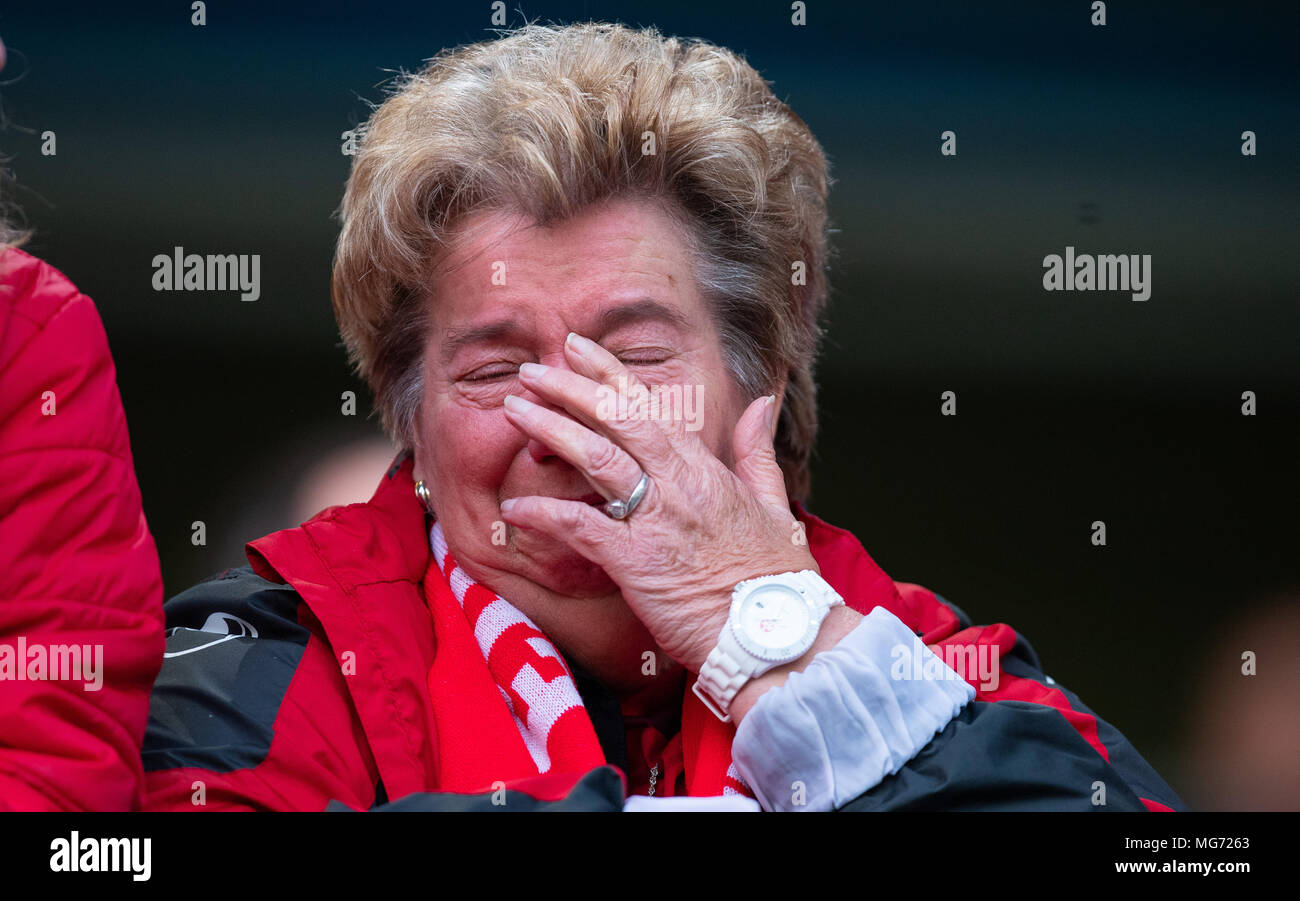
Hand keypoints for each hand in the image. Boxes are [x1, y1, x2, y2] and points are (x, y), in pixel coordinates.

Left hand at [498, 332, 818, 673]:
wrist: (779, 636)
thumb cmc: (778, 580)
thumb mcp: (777, 506)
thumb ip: (757, 453)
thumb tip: (761, 402)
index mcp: (706, 470)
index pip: (651, 408)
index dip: (611, 374)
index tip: (577, 348)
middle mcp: (679, 485)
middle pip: (618, 420)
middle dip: (570, 388)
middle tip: (531, 370)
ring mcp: (657, 521)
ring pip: (597, 459)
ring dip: (551, 429)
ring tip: (514, 411)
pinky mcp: (637, 563)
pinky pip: (581, 528)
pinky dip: (545, 513)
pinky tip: (514, 506)